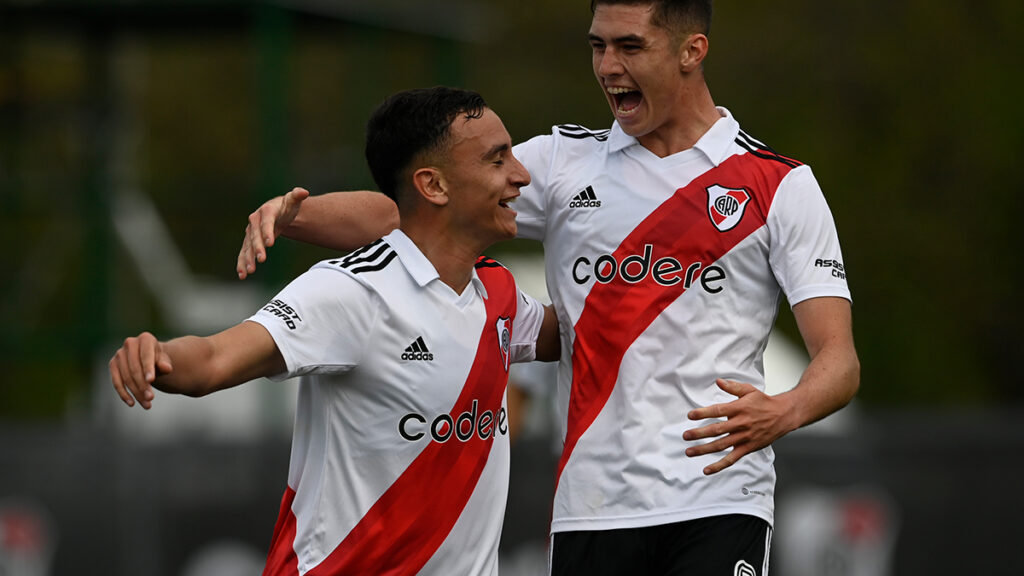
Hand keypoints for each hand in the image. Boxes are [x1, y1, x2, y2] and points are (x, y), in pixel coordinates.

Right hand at [109, 332, 172, 409]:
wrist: (150, 360)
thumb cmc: (159, 360)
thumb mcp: (165, 361)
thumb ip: (165, 364)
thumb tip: (166, 368)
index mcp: (145, 338)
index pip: (146, 356)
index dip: (148, 368)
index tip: (151, 381)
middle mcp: (130, 343)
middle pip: (135, 369)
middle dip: (143, 385)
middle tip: (151, 398)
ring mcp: (119, 354)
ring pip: (126, 377)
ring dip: (136, 392)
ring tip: (147, 404)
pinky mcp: (113, 364)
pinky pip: (116, 381)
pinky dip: (124, 393)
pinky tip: (132, 403)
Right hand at [236, 187, 310, 278]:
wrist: (277, 211)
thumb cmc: (286, 206)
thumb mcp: (292, 200)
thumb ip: (297, 196)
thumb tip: (303, 192)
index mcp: (267, 211)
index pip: (266, 222)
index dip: (267, 232)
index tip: (270, 243)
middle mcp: (255, 221)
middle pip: (255, 236)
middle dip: (257, 248)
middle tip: (261, 259)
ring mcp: (251, 232)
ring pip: (247, 247)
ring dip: (247, 259)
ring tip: (249, 271)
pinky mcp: (249, 242)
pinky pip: (244, 253)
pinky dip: (242, 263)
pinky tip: (242, 274)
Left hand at [682, 379, 796, 474]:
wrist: (783, 416)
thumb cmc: (764, 403)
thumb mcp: (749, 390)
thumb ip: (733, 387)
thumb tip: (718, 381)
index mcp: (739, 408)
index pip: (718, 411)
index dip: (703, 413)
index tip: (690, 415)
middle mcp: (741, 424)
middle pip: (717, 430)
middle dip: (699, 433)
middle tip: (685, 435)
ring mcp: (744, 438)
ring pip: (721, 445)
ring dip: (704, 450)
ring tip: (689, 452)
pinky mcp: (747, 448)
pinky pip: (731, 459)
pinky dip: (719, 465)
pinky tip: (707, 469)